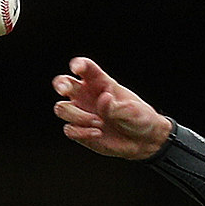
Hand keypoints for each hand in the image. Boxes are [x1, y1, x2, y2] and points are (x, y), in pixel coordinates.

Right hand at [53, 57, 172, 159]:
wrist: (144, 140)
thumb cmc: (138, 118)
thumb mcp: (133, 111)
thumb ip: (116, 106)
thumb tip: (103, 98)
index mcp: (99, 82)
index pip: (85, 67)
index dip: (78, 65)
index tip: (77, 68)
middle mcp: (85, 94)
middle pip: (63, 83)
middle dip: (61, 84)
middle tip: (65, 90)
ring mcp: (80, 112)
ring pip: (62, 108)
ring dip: (77, 115)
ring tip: (99, 123)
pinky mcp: (79, 130)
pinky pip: (69, 129)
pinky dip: (82, 132)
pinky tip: (98, 133)